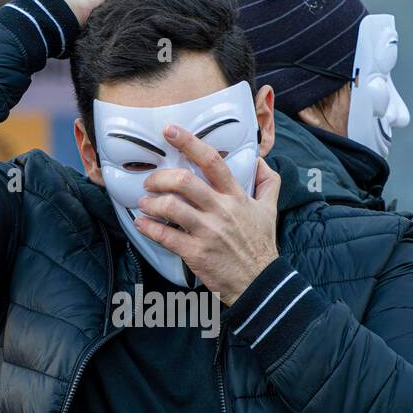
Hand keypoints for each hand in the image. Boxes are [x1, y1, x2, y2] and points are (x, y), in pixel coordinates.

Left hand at [136, 126, 279, 303]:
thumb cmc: (260, 246)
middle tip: (151, 181)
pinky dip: (148, 227)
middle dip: (160, 177)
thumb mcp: (270, 210)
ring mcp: (207, 232)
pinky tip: (142, 223)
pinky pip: (165, 235)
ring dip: (150, 202)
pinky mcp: (196, 253)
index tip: (170, 131)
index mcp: (236, 196)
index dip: (189, 142)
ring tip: (144, 202)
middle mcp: (221, 210)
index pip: (212, 161)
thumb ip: (268, 182)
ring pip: (170, 207)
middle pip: (184, 181)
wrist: (259, 282)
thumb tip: (261, 162)